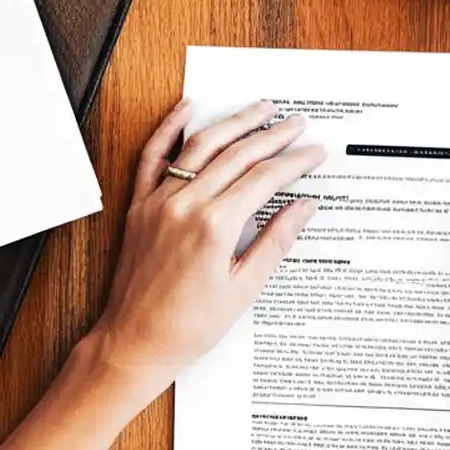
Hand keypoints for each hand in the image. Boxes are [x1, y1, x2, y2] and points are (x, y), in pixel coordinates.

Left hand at [0, 99, 325, 449]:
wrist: (134, 342)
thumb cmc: (187, 327)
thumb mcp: (244, 289)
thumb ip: (276, 242)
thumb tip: (304, 208)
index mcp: (215, 226)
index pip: (265, 178)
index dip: (295, 162)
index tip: (314, 153)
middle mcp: (185, 204)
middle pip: (238, 154)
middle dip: (273, 135)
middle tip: (297, 124)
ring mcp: (159, 201)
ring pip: (201, 145)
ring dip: (234, 122)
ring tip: (260, 108)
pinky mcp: (139, 205)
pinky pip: (154, 155)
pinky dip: (170, 127)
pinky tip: (189, 107)